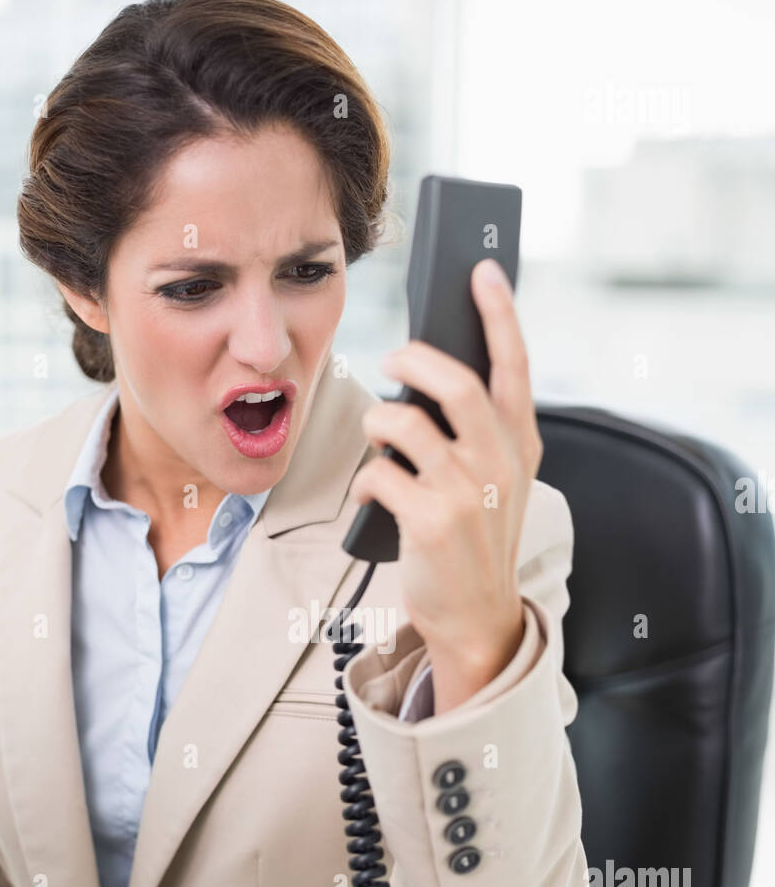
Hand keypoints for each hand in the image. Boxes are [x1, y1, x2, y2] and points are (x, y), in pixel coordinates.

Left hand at [349, 257, 542, 714]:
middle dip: (412, 360)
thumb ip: (482, 431)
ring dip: (377, 425)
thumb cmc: (478, 540)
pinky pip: (378, 476)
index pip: (514, 364)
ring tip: (378, 440)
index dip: (499, 312)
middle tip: (392, 361)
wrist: (477, 616)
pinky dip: (366, 482)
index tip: (483, 270)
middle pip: (452, 380)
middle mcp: (498, 461)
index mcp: (520, 443)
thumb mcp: (500, 481)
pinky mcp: (429, 520)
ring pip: (402, 424)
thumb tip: (426, 377)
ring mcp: (465, 491)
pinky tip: (373, 496)